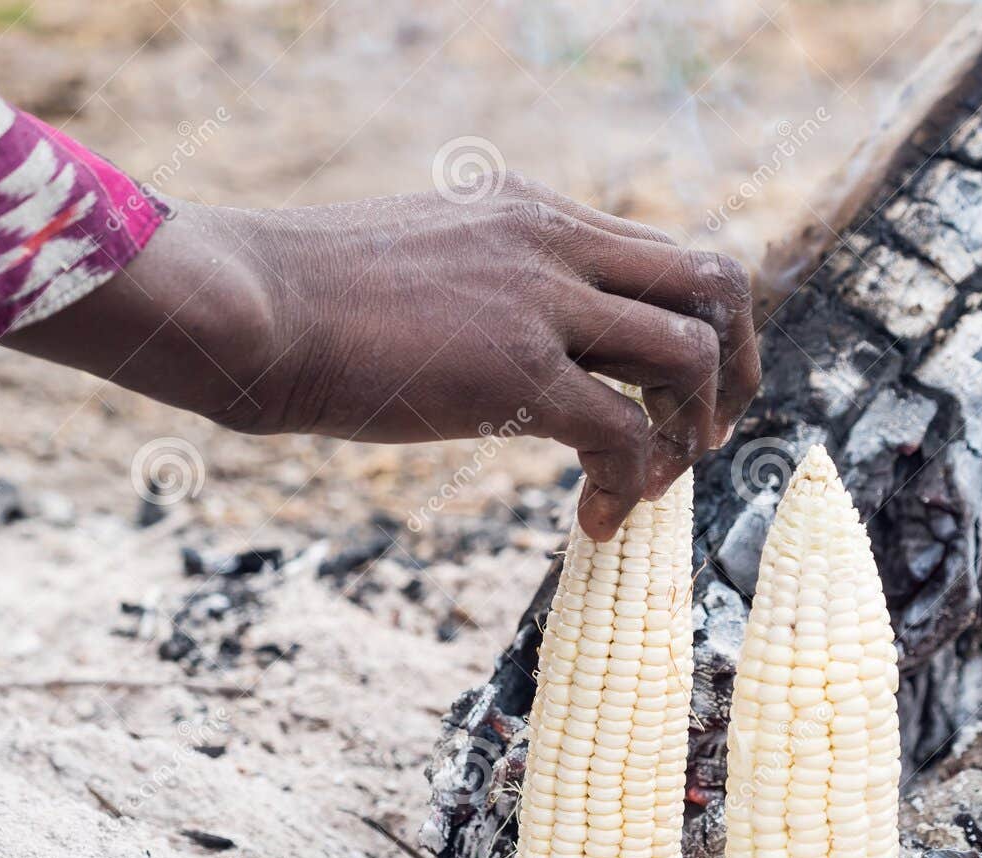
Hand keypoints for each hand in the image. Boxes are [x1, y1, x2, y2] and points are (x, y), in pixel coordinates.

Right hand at [6, 180, 760, 538]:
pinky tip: (595, 520)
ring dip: (687, 434)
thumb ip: (497, 293)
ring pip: (687, 356)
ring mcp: (539, 302)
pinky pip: (622, 433)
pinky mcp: (514, 371)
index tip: (680, 393)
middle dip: (736, 368)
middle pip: (715, 281)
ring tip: (643, 487)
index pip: (668, 253)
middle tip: (706, 438)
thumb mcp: (428, 269)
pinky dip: (630, 486)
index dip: (701, 325)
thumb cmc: (313, 300)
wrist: (245, 305)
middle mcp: (555, 243)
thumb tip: (533, 358)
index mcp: (536, 214)